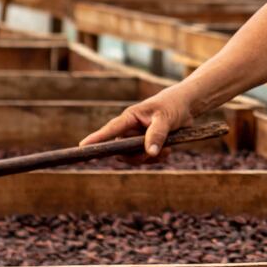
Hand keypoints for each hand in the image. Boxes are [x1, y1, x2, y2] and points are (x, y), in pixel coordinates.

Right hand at [79, 87, 193, 156]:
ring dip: (151, 157)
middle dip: (138, 155)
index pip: (109, 130)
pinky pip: (147, 160)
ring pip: (135, 158)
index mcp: (129, 118)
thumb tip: (150, 152)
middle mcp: (129, 130)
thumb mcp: (165, 118)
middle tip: (154, 150)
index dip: (96, 139)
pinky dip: (158, 158)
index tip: (82, 148)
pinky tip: (168, 148)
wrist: (184, 107)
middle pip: (122, 151)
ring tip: (166, 146)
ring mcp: (137, 139)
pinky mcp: (146, 146)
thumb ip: (157, 134)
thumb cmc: (171, 106)